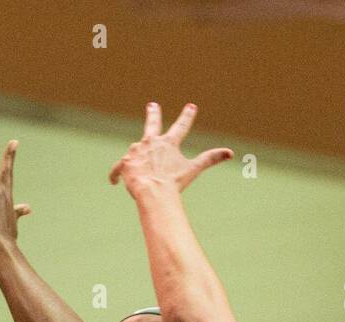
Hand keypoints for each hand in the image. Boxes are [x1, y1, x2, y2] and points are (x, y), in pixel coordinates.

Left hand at [110, 103, 232, 197]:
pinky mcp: (124, 162)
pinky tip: (114, 182)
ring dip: (137, 161)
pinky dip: (116, 175)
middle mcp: (151, 142)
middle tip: (152, 106)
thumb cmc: (174, 183)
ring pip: (135, 153)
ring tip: (139, 174)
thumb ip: (210, 159)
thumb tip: (231, 153)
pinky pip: (118, 168)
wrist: (153, 192)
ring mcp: (136, 151)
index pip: (181, 126)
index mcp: (168, 143)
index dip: (187, 116)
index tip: (191, 106)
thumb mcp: (193, 169)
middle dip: (153, 113)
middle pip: (152, 124)